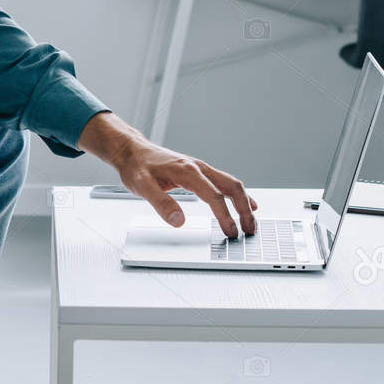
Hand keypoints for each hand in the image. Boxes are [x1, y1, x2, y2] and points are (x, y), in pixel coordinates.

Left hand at [77, 112, 256, 237]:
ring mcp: (200, 169)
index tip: (231, 232)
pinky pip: (224, 183)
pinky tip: (246, 204)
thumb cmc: (137, 167)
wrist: (132, 151)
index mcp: (187, 171)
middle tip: (250, 230)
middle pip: (231, 187)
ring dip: (244, 203)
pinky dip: (237, 195)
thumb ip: (161, 203)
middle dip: (244, 209)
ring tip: (251, 223)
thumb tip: (179, 221)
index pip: (213, 196)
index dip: (224, 216)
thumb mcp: (142, 186)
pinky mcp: (198, 173)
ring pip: (230, 184)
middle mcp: (198, 168)